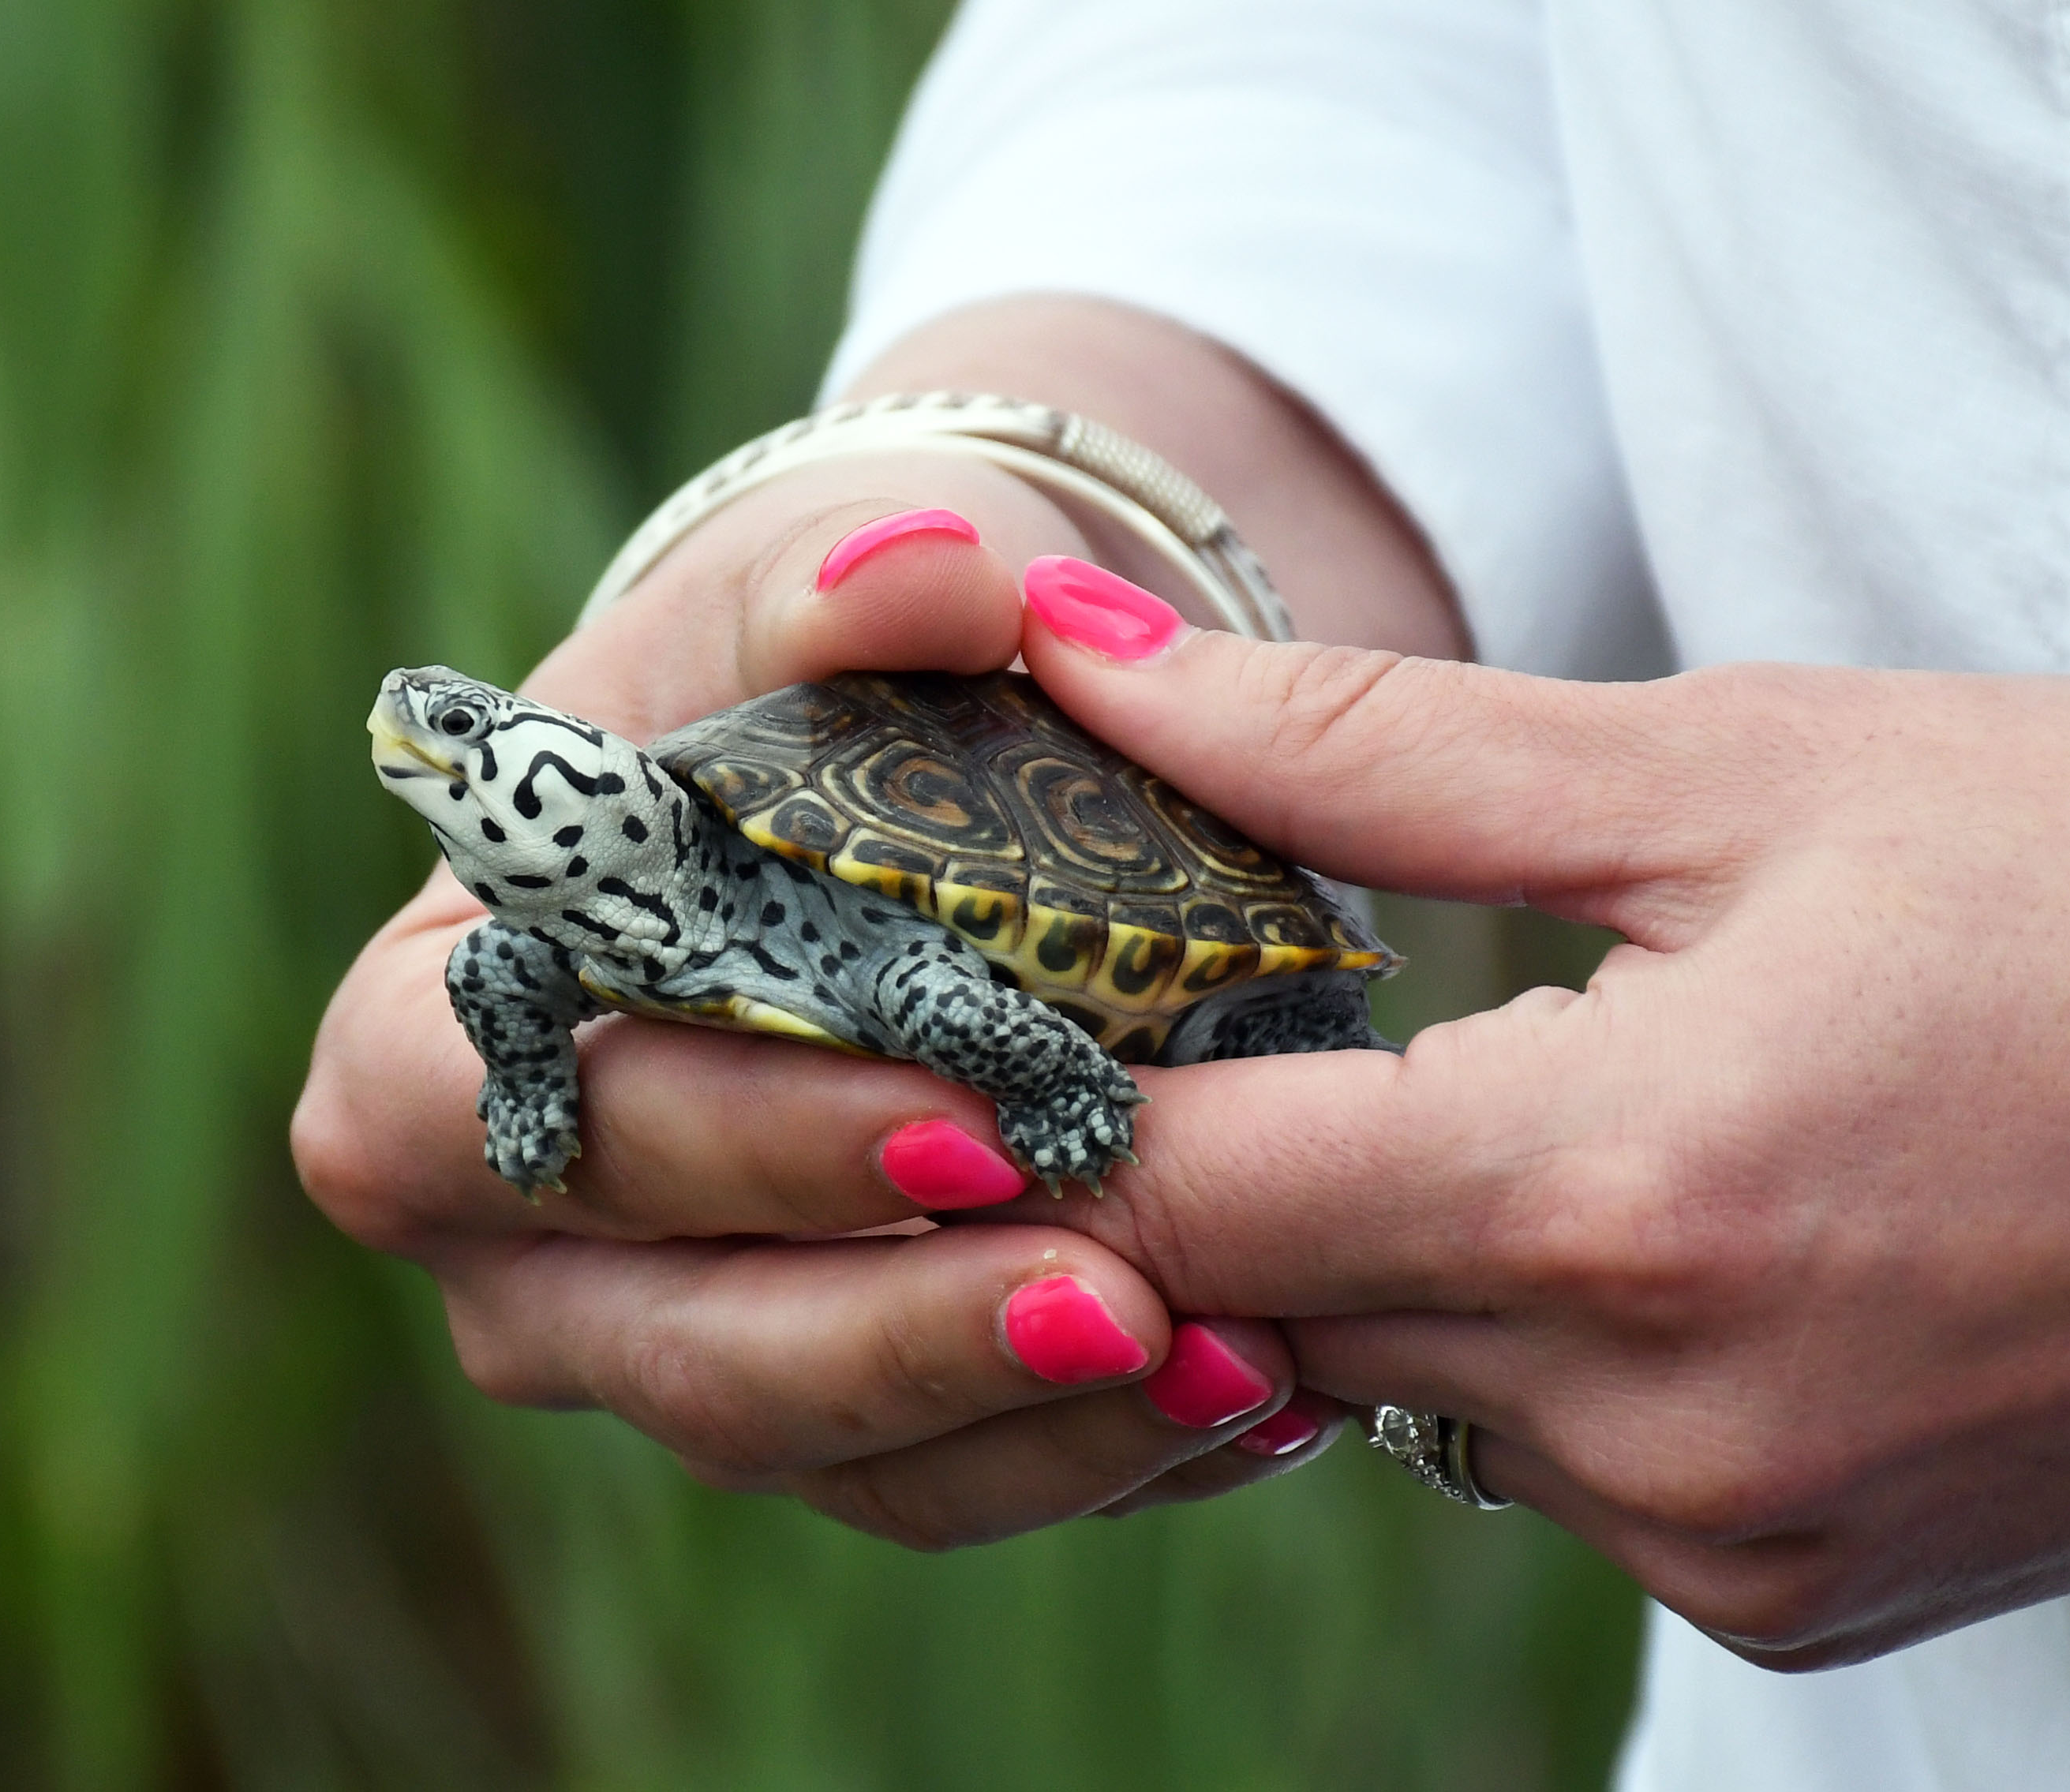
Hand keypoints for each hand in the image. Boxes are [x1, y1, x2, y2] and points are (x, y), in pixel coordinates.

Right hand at [298, 448, 1342, 1549]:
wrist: (884, 769)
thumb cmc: (793, 682)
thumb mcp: (800, 599)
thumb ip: (836, 591)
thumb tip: (930, 576)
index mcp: (435, 1034)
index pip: (505, 1126)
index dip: (713, 1138)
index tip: (947, 1113)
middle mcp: (520, 1229)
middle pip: (670, 1339)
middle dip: (902, 1327)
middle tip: (1121, 1290)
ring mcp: (660, 1337)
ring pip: (817, 1446)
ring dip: (1025, 1418)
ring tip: (1235, 1354)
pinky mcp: (816, 1408)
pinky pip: (940, 1478)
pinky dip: (1097, 1443)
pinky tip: (1260, 1382)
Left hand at [1011, 589, 2069, 1666]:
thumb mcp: (1730, 769)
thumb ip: (1361, 744)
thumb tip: (1077, 654)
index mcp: (1619, 1194)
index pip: (1172, 1195)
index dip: (1044, 1104)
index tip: (990, 1010)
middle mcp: (1655, 1421)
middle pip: (1252, 1307)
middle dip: (1205, 1166)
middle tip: (1226, 1010)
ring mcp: (1729, 1535)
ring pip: (1383, 1392)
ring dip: (1372, 1253)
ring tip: (1493, 1086)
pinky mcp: (1790, 1592)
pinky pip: (1533, 1464)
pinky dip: (1519, 1343)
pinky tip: (1634, 1216)